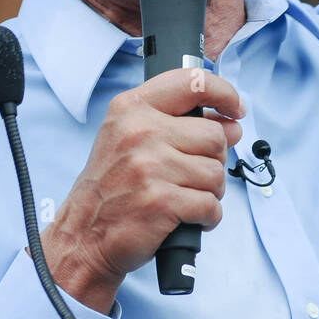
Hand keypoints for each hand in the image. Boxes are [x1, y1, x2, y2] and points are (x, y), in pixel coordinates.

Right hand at [41, 67, 244, 311]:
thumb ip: (180, 125)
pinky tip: (186, 217)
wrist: (83, 236)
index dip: (224, 93)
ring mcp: (150, 166)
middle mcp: (139, 131)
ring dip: (209, 192)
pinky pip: (211, 205)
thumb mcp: (131, 139)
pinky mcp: (161, 201)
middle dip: (212, 161)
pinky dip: (207, 216)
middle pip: (214, 136)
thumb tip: (232, 125)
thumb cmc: (112, 188)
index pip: (191, 82)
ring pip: (216, 173)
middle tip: (189, 176)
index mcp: (131, 108)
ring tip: (183, 197)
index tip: (235, 109)